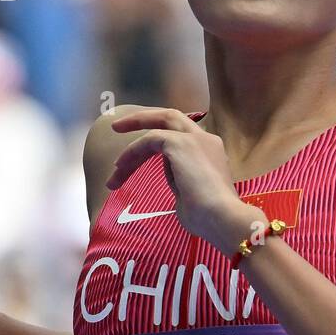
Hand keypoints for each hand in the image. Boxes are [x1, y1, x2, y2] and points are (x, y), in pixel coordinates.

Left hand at [107, 107, 262, 254]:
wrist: (221, 217)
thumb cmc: (209, 217)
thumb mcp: (193, 196)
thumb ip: (182, 182)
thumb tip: (173, 179)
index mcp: (211, 152)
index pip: (182, 135)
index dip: (160, 140)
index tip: (140, 154)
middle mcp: (205, 139)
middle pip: (170, 116)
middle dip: (142, 119)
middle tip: (117, 126)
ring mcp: (194, 139)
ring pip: (156, 128)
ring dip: (133, 147)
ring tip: (114, 167)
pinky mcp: (180, 143)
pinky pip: (149, 140)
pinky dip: (133, 152)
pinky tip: (120, 168)